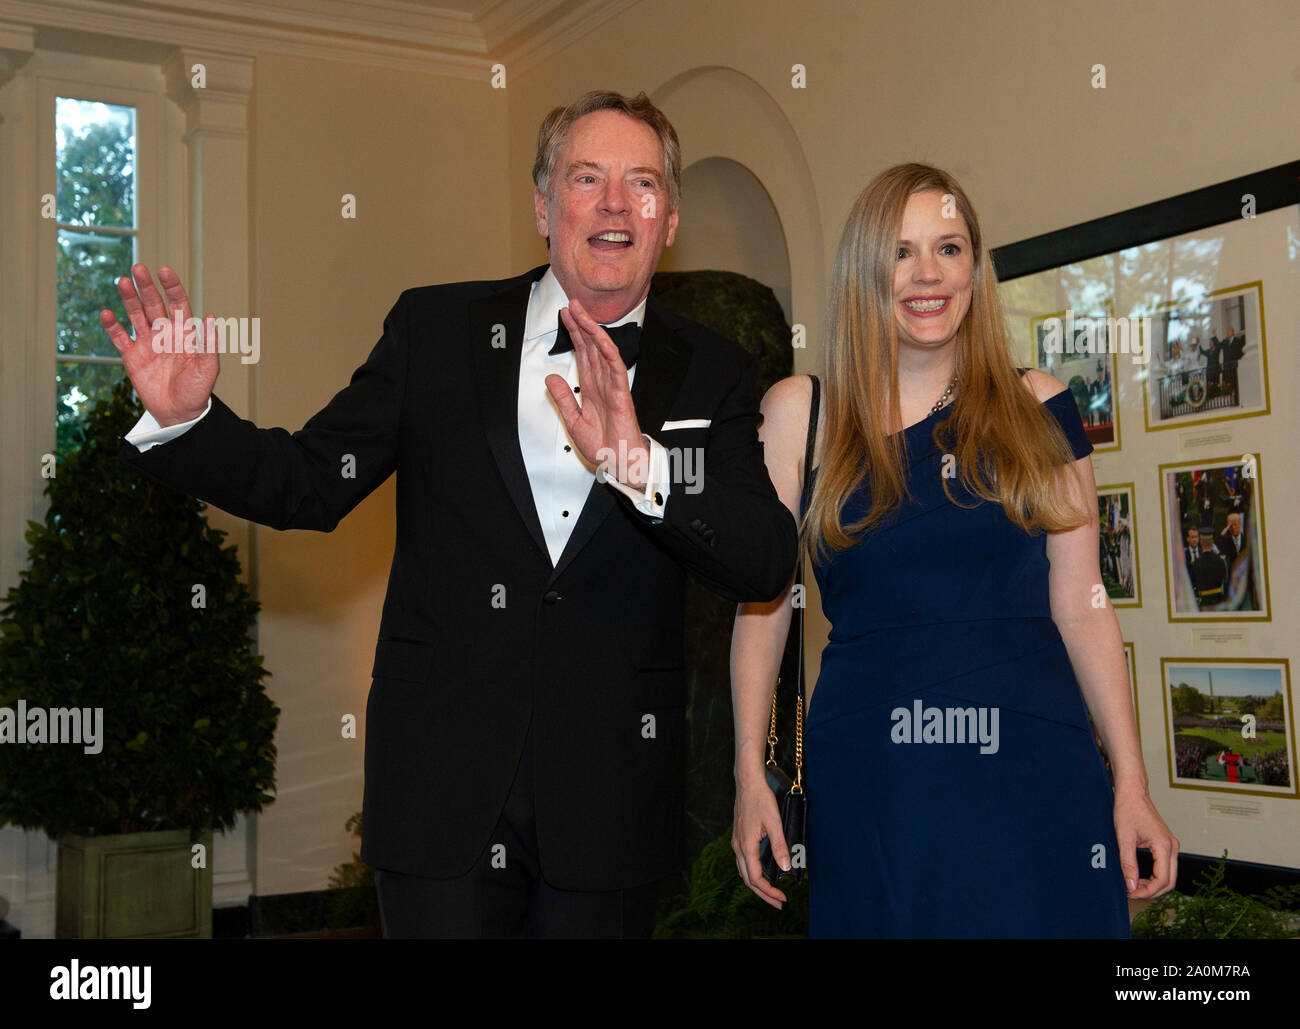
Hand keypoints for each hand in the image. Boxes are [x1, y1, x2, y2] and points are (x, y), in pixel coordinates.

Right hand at [100, 264, 217, 426]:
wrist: (179, 413)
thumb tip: (211, 317)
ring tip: (122, 282)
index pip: (178, 303)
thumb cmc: (197, 391)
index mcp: (184, 333)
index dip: (172, 287)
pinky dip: (113, 326)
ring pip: (136, 315)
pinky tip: (107, 313)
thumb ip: (209, 344)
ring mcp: (147, 343)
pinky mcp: (132, 357)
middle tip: (138, 268)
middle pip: (154, 304)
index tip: (164, 271)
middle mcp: (164, 333)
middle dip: (147, 286)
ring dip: (129, 299)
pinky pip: (120, 338)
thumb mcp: (208, 369)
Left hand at [544, 298, 648, 487]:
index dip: (573, 334)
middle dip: (581, 324)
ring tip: (582, 313)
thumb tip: (550, 378)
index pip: (582, 354)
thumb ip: (563, 399)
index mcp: (591, 387)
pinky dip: (609, 350)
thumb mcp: (573, 421)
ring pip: (602, 351)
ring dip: (592, 330)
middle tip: (571, 303)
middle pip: (591, 346)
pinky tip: (601, 337)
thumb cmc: (603, 445)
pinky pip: (616, 367)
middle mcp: (602, 382)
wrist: (618, 462)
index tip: (564, 316)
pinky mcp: (622, 392)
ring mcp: (613, 385)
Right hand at [731, 771, 788, 909]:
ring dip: (757, 885)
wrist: (747, 783)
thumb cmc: (761, 800)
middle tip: (779, 903)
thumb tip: (785, 867)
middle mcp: (738, 847)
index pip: (756, 878)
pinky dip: (753, 874)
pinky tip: (763, 873)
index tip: (783, 898)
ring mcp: (737, 843)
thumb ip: (779, 846)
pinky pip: (743, 863)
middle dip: (763, 894)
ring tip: (771, 893)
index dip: (769, 891)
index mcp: (746, 846)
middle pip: (748, 879)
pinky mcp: (739, 838)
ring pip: (744, 872)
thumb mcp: (774, 822)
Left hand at [1114, 784, 1178, 898]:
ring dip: (1153, 885)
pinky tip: (1138, 876)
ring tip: (1133, 885)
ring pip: (1169, 876)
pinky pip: (1166, 867)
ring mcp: (1171, 845)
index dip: (1147, 892)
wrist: (1133, 792)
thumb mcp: (1124, 838)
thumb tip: (1130, 885)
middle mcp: (1172, 846)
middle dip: (1152, 891)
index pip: (1162, 880)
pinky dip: (1155, 876)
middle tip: (1131, 892)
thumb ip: (1128, 863)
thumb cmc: (1127, 810)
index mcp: (1164, 845)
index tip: (1131, 894)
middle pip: (1170, 882)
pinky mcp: (1166, 844)